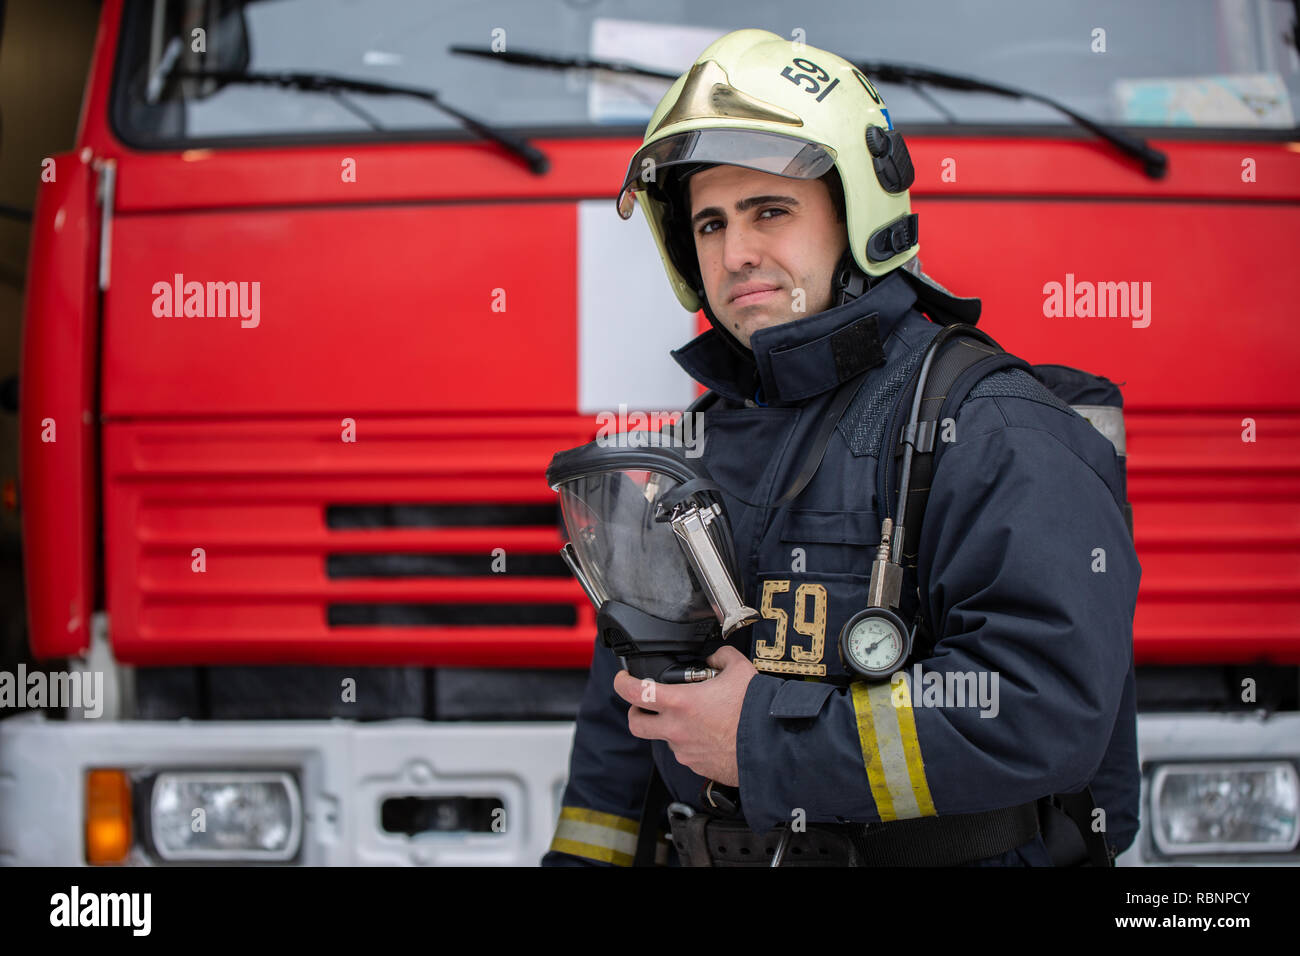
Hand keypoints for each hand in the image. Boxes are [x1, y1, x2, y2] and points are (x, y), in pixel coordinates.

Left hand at [613, 645, 756, 786]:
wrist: (773, 745)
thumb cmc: (754, 708)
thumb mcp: (739, 668)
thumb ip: (720, 658)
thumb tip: (714, 659)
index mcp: (680, 703)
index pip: (635, 692)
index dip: (622, 683)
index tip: (623, 679)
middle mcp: (676, 729)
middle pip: (636, 724)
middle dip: (636, 713)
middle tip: (646, 705)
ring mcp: (685, 751)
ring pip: (663, 739)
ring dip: (669, 728)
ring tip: (691, 718)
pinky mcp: (697, 766)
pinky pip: (684, 754)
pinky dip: (689, 743)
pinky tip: (708, 735)